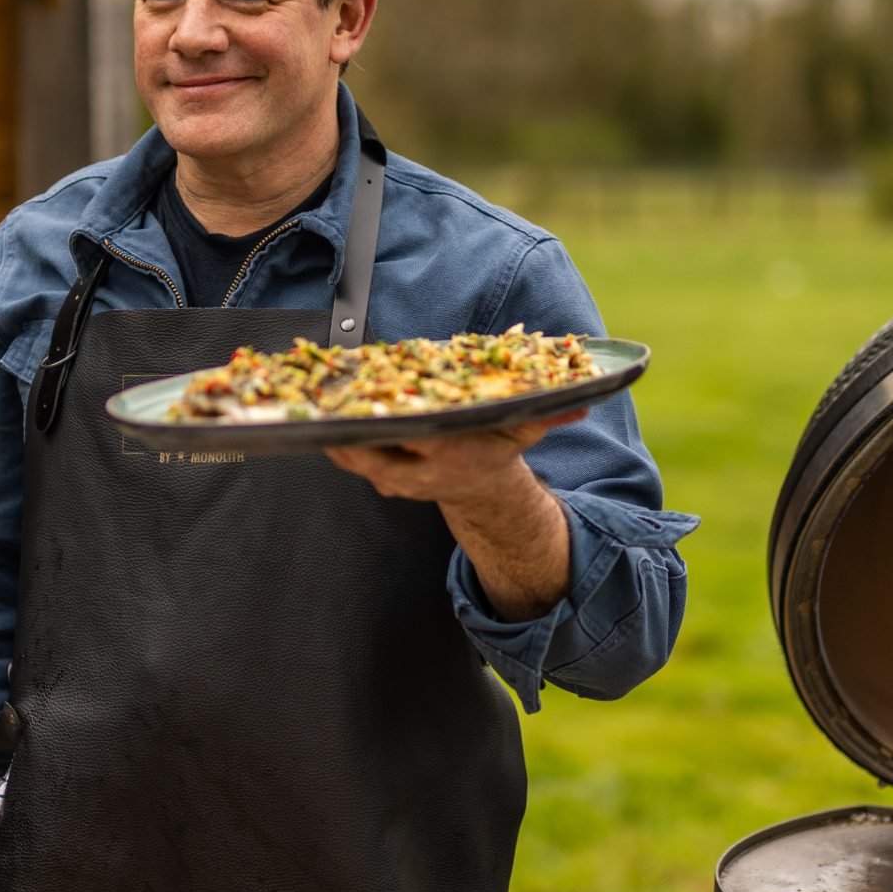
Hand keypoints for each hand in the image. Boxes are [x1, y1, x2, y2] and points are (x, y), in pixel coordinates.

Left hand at [329, 410, 583, 619]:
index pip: (422, 439)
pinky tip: (312, 412)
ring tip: (308, 403)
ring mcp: (395, 477)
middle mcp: (419, 471)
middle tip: (324, 404)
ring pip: (353, 458)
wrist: (481, 490)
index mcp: (452, 454)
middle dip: (348, 434)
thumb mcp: (526, 429)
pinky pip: (347, 456)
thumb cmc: (498, 446)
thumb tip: (585, 401)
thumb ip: (552, 414)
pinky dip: (330, 438)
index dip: (398, 421)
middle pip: (374, 455)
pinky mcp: (378, 474)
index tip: (377, 403)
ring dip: (330, 434)